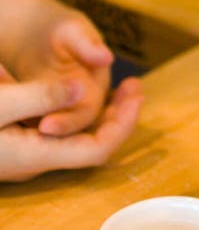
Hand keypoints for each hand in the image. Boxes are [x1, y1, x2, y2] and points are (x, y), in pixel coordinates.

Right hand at [0, 65, 141, 181]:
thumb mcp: (1, 102)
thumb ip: (41, 96)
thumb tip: (83, 88)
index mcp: (36, 154)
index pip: (95, 151)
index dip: (122, 126)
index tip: (138, 98)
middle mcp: (37, 159)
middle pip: (91, 144)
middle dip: (119, 116)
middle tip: (134, 85)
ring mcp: (30, 152)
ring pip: (79, 137)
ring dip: (103, 112)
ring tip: (122, 86)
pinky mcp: (22, 143)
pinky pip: (64, 132)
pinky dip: (81, 111)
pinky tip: (85, 92)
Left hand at [13, 4, 115, 137]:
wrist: (38, 34)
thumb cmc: (59, 28)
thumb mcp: (72, 30)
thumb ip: (87, 44)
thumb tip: (107, 57)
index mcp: (95, 87)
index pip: (87, 114)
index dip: (69, 123)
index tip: (45, 126)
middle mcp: (81, 103)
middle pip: (67, 130)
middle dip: (45, 133)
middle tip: (24, 132)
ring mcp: (60, 111)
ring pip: (47, 128)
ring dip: (26, 125)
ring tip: (7, 100)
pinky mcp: (40, 114)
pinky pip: (28, 121)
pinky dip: (15, 116)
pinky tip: (1, 89)